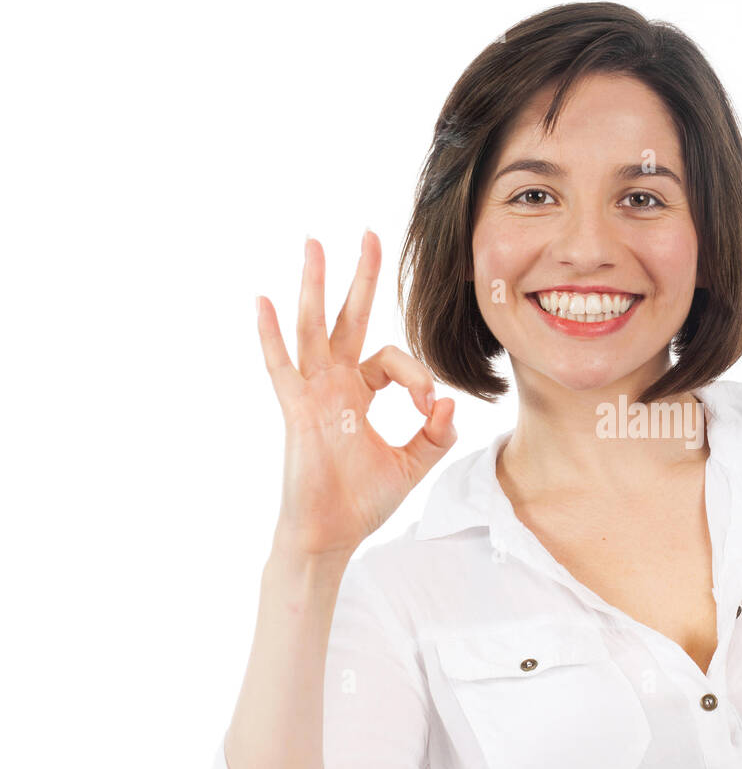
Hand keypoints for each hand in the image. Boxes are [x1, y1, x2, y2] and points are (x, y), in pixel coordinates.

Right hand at [255, 231, 456, 559]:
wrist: (332, 533)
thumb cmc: (363, 500)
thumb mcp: (413, 463)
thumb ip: (436, 434)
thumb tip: (450, 402)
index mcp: (360, 392)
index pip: (394, 361)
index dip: (419, 378)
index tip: (431, 408)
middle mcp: (334, 385)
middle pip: (348, 320)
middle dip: (360, 278)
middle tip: (369, 234)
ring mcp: (313, 394)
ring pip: (314, 329)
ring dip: (316, 287)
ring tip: (315, 243)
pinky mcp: (297, 411)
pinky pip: (282, 368)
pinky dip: (272, 336)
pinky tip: (263, 302)